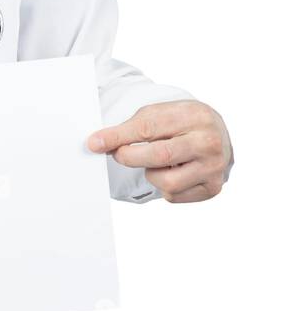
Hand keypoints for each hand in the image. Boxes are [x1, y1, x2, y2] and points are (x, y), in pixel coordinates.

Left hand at [86, 100, 233, 202]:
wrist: (216, 135)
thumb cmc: (181, 123)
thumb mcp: (159, 115)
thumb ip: (129, 128)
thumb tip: (95, 144)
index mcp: (195, 116)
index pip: (148, 128)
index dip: (118, 137)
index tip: (95, 143)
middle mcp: (209, 142)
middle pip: (159, 156)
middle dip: (130, 157)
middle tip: (119, 155)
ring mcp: (213, 167)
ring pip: (166, 182)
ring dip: (152, 174)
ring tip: (158, 162)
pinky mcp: (212, 188)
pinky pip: (173, 195)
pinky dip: (164, 186)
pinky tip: (173, 172)